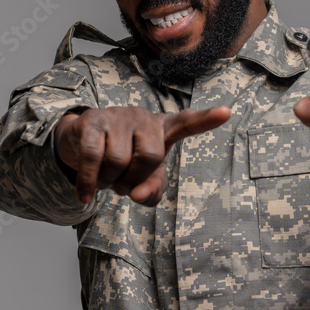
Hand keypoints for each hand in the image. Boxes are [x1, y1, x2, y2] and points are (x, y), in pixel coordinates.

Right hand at [54, 106, 230, 205]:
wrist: (82, 143)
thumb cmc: (124, 162)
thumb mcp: (144, 181)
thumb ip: (151, 191)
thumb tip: (136, 195)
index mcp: (163, 129)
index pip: (188, 123)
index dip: (206, 119)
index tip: (226, 112)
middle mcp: (143, 118)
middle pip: (151, 156)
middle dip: (135, 180)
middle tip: (123, 185)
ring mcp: (117, 116)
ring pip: (118, 160)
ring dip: (109, 182)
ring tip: (106, 180)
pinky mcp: (92, 121)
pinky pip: (92, 157)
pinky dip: (89, 183)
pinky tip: (85, 196)